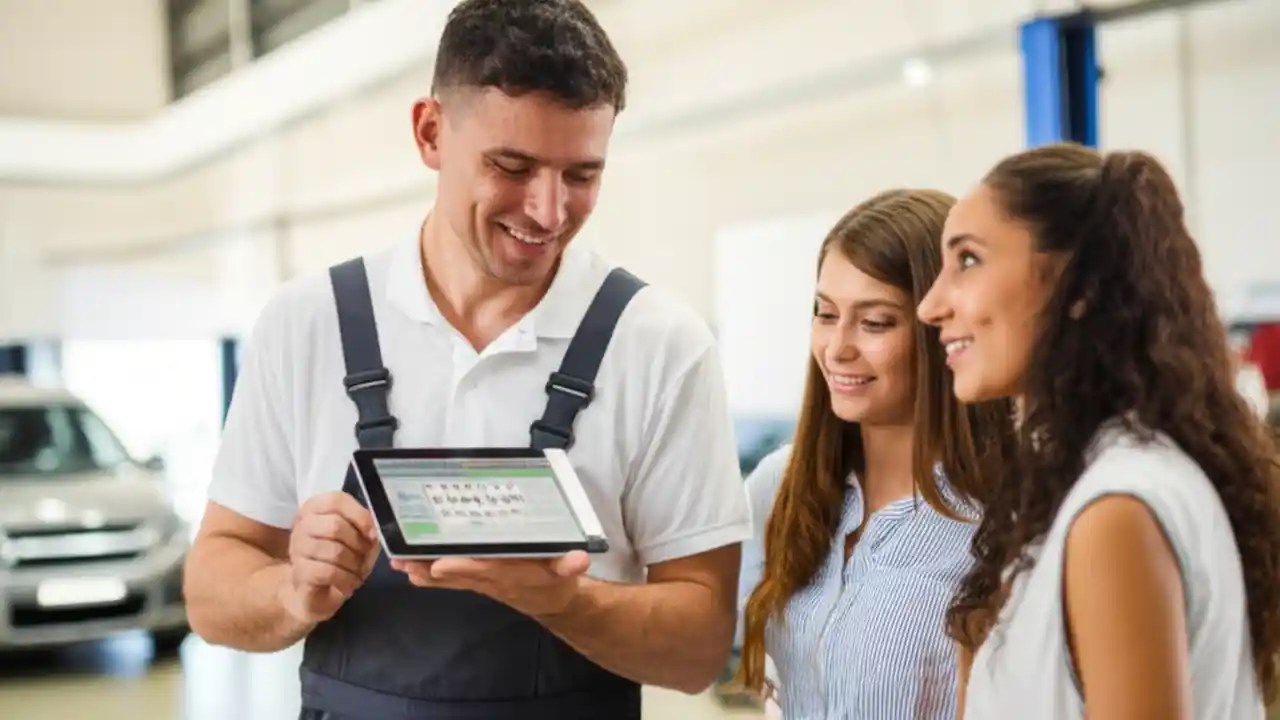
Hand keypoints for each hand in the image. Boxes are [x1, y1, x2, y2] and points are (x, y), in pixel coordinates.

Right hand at [279, 491, 380, 624]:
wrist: (316, 593)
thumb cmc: (341, 560)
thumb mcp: (359, 539)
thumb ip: (366, 527)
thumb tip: (374, 530)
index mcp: (316, 508)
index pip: (336, 500)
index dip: (359, 516)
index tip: (372, 534)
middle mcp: (301, 525)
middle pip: (334, 526)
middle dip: (358, 544)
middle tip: (364, 557)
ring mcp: (296, 549)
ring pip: (333, 551)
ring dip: (354, 564)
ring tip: (357, 572)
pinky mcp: (298, 573)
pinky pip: (328, 572)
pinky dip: (346, 579)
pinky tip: (349, 584)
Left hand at [390, 551, 590, 617]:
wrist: (551, 601)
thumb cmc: (556, 579)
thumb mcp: (568, 572)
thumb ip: (571, 565)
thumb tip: (581, 559)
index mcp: (512, 574)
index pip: (486, 570)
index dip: (464, 568)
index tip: (441, 563)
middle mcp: (491, 579)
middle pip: (457, 574)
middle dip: (431, 569)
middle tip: (405, 561)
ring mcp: (479, 582)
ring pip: (447, 578)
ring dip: (421, 571)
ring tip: (397, 562)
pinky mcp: (473, 580)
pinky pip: (446, 579)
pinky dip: (424, 574)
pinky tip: (403, 566)